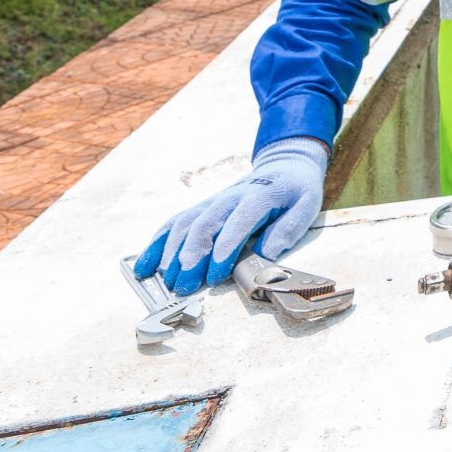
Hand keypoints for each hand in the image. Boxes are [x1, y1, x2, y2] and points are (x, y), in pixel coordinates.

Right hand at [133, 138, 328, 293]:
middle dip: (191, 256)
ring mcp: (212, 201)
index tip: (214, 276)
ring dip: (171, 253)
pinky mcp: (201, 207)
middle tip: (183, 286)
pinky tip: (145, 266)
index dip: (224, 250)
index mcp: (259, 196)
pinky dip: (157, 244)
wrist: (283, 165)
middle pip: (205, 224)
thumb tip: (265, 256)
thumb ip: (287, 231)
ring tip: (165, 282)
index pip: (237, 223)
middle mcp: (230, 197)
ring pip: (185, 224)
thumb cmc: (296, 192)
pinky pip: (175, 223)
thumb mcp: (305, 207)